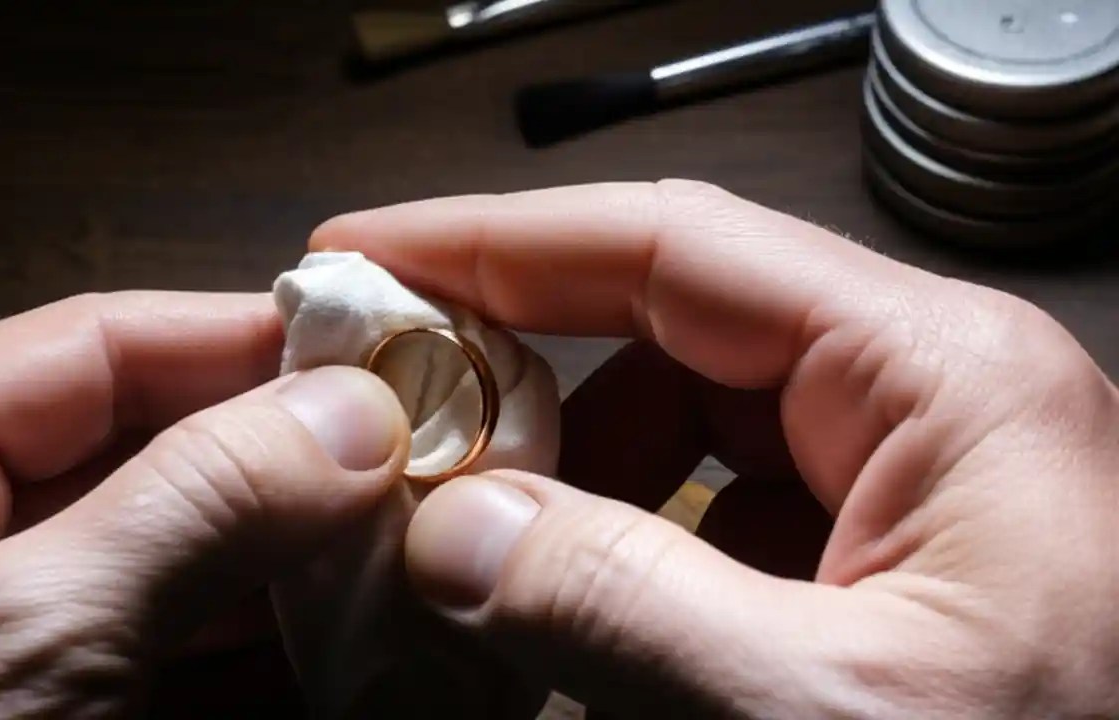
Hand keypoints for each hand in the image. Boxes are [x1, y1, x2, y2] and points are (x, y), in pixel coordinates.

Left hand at [0, 292, 410, 717]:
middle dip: (303, 467)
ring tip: (433, 553)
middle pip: (166, 461)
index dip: (241, 337)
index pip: (90, 352)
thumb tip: (355, 410)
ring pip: (206, 577)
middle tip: (439, 462)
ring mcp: (38, 660)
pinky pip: (212, 676)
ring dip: (319, 572)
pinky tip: (390, 651)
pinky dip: (302, 667)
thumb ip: (192, 504)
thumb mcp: (19, 641)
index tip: (385, 348)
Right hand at [314, 181, 1118, 718]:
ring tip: (494, 567)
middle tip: (412, 448)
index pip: (675, 247)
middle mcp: (934, 405)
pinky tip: (590, 627)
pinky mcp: (892, 566)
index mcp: (944, 382)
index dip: (499, 244)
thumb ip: (622, 609)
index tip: (370, 257)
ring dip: (580, 491)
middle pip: (674, 334)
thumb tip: (453, 530)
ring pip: (691, 433)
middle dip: (531, 389)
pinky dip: (638, 558)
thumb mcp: (819, 715)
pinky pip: (729, 520)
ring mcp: (914, 488)